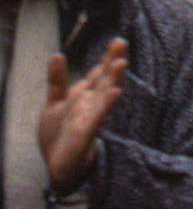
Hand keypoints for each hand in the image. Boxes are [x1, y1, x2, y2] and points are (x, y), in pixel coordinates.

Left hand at [39, 40, 127, 191]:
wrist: (57, 166)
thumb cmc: (59, 135)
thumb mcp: (54, 103)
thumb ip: (57, 80)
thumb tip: (57, 54)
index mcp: (85, 96)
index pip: (99, 74)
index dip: (108, 58)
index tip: (117, 42)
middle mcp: (92, 104)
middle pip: (106, 80)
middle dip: (113, 62)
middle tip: (122, 42)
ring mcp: (91, 117)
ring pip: (106, 95)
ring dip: (114, 80)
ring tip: (121, 63)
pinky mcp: (87, 132)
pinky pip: (98, 116)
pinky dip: (106, 104)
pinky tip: (115, 92)